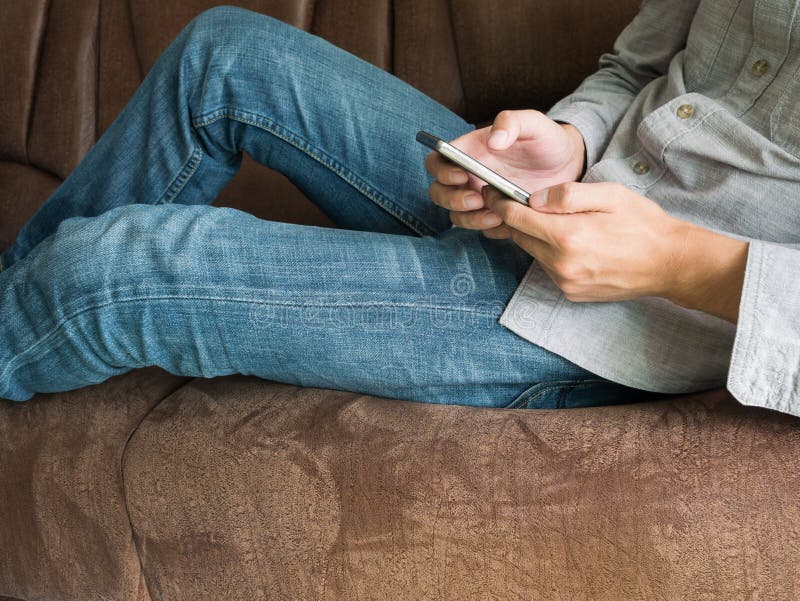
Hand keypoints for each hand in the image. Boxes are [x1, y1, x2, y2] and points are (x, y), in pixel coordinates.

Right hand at [425, 110, 585, 237]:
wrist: (570, 165)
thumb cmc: (546, 140)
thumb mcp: (534, 123)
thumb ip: (512, 122)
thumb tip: (493, 140)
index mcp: (469, 152)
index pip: (437, 161)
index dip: (441, 171)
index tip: (462, 175)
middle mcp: (468, 177)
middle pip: (438, 193)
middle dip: (452, 199)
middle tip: (477, 199)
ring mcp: (480, 200)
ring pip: (456, 216)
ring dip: (470, 219)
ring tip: (496, 215)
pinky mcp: (495, 218)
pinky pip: (483, 230)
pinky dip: (491, 230)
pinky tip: (509, 224)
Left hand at [482, 181, 689, 301]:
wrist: (670, 263)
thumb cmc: (642, 224)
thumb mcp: (609, 195)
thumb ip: (567, 195)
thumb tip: (533, 199)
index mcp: (567, 236)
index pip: (516, 217)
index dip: (499, 201)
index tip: (491, 191)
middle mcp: (561, 264)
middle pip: (520, 236)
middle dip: (516, 218)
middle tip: (515, 201)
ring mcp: (565, 282)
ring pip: (534, 253)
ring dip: (536, 237)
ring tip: (555, 221)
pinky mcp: (571, 294)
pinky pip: (549, 268)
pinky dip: (552, 254)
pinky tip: (572, 243)